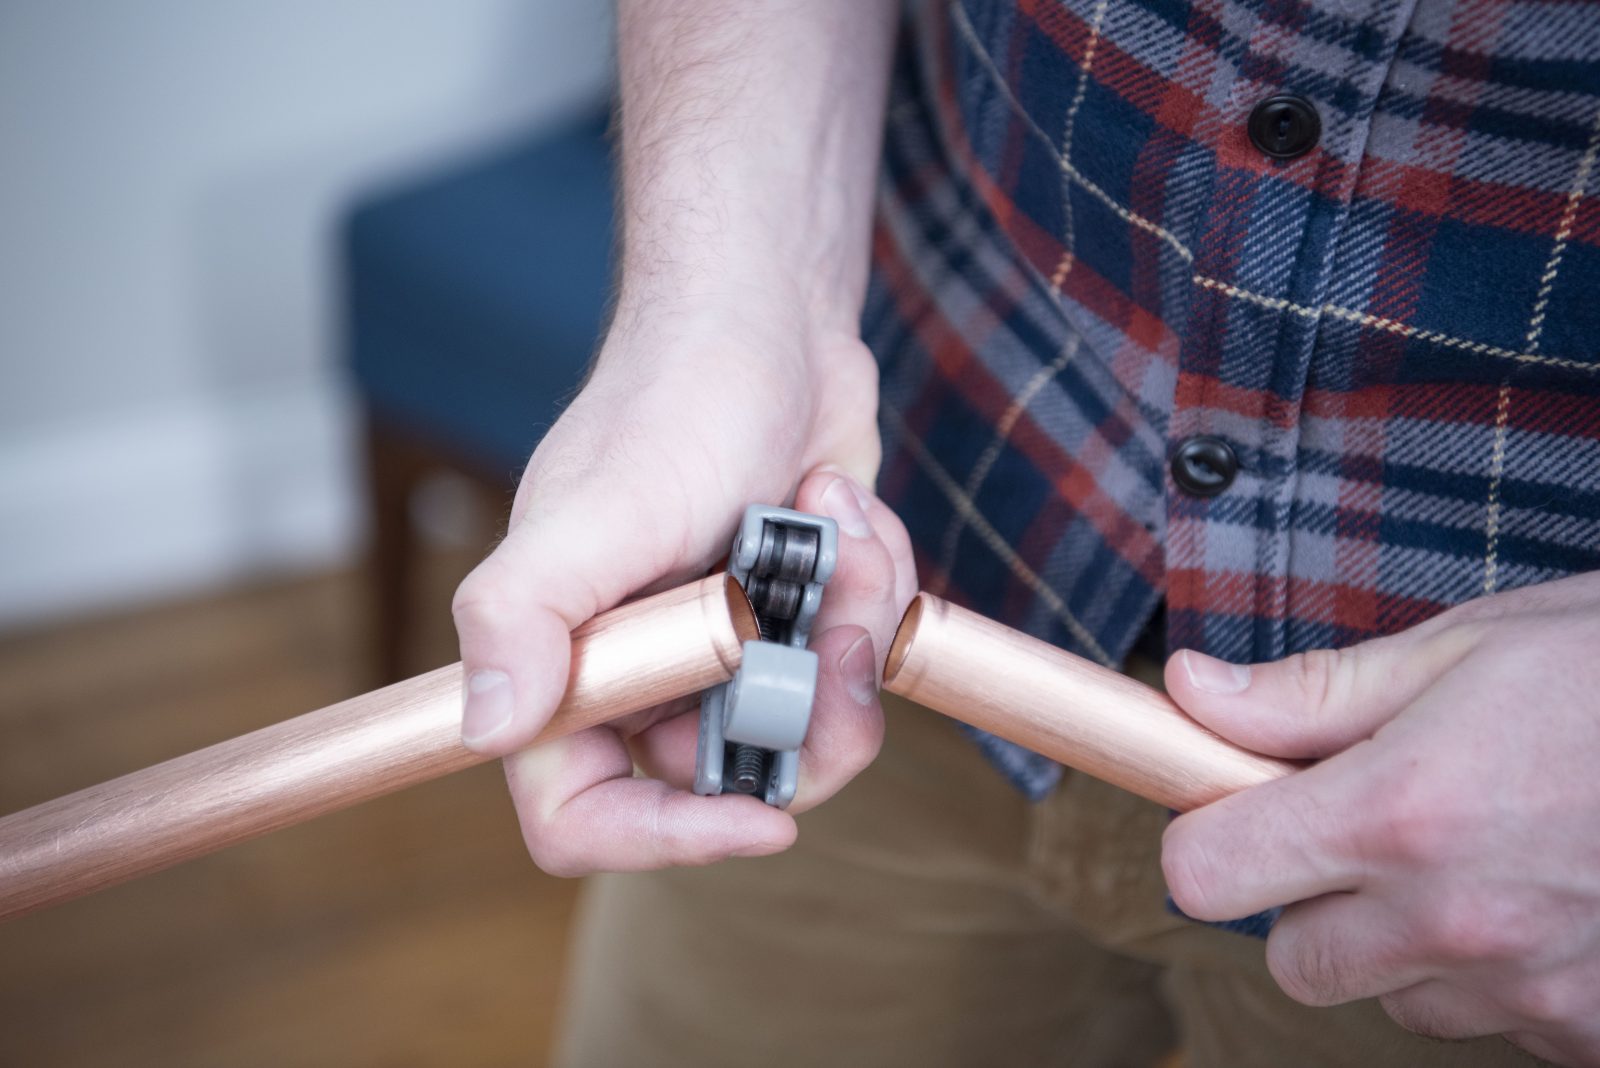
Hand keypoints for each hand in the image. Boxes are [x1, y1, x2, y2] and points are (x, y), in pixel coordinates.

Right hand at [451, 302, 915, 873]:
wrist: (766, 325)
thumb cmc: (668, 402)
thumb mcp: (594, 510)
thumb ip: (523, 617)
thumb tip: (485, 730)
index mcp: (569, 668)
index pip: (583, 818)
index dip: (664, 839)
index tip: (763, 817)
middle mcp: (646, 675)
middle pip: (732, 784)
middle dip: (805, 706)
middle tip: (829, 612)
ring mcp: (728, 653)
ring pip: (815, 728)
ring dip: (850, 629)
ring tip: (839, 529)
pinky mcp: (798, 622)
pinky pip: (860, 662)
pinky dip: (872, 587)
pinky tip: (841, 505)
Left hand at [1161, 572, 1599, 1065]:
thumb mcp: (1466, 648)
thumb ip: (1311, 695)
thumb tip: (1189, 695)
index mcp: (1401, 813)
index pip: (1208, 874)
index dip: (1207, 837)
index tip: (1236, 806)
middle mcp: (1456, 921)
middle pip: (1295, 960)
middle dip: (1311, 900)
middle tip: (1378, 827)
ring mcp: (1533, 993)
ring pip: (1396, 997)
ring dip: (1411, 940)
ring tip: (1493, 850)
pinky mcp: (1593, 1032)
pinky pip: (1496, 1026)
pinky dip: (1501, 976)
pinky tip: (1557, 897)